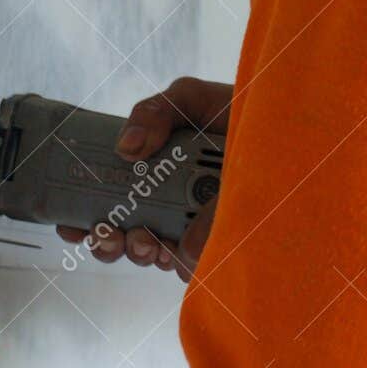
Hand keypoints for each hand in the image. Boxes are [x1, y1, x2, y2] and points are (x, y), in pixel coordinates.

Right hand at [57, 77, 231, 280]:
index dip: (84, 220)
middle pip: (125, 239)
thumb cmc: (244, 113)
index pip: (109, 204)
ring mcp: (197, 230)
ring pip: (154, 257)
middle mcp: (172, 208)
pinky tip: (178, 250)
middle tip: (108, 235)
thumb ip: (154, 113)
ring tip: (145, 240)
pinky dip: (179, 262)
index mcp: (154, 177)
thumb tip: (127, 148)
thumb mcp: (191, 101)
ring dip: (139, 253)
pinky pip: (194, 266)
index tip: (71, 226)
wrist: (295, 129)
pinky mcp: (224, 247)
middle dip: (109, 244)